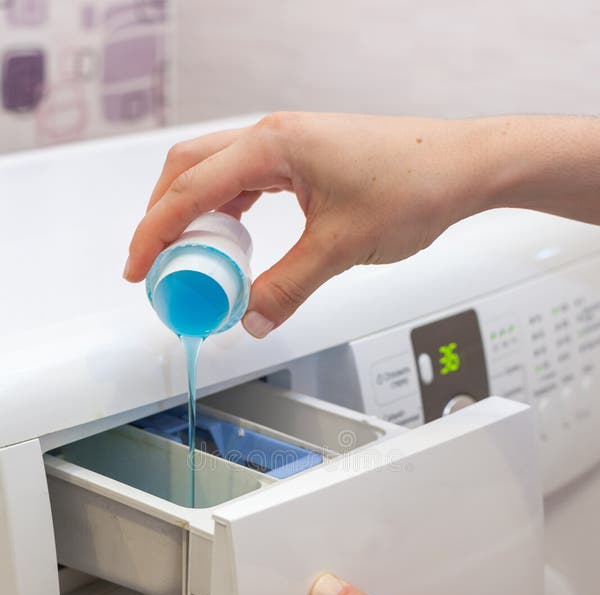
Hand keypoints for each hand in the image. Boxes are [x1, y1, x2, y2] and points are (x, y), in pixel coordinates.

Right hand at [124, 112, 492, 336]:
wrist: (462, 167)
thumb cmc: (414, 186)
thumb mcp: (340, 248)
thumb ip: (288, 288)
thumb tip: (249, 319)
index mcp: (274, 145)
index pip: (191, 188)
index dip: (155, 231)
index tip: (137, 266)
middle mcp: (275, 137)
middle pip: (190, 169)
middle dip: (163, 216)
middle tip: (156, 264)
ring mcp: (289, 146)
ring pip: (217, 174)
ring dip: (196, 215)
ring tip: (192, 261)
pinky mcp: (305, 160)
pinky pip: (247, 183)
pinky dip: (229, 213)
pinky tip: (234, 242)